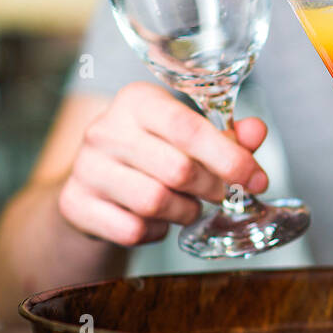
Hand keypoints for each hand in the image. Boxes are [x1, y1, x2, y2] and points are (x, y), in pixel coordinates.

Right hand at [58, 83, 268, 246]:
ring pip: (155, 202)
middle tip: (219, 194)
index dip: (229, 158)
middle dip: (211, 188)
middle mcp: (104, 129)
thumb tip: (257, 132)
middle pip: (177, 170)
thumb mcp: (188, 135)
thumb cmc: (152, 152)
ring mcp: (85, 167)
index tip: (256, 179)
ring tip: (188, 205)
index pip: (188, 128)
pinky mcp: (75, 204)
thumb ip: (227, 135)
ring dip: (185, 211)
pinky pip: (133, 230)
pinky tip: (157, 219)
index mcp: (137, 100)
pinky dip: (157, 231)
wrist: (93, 182)